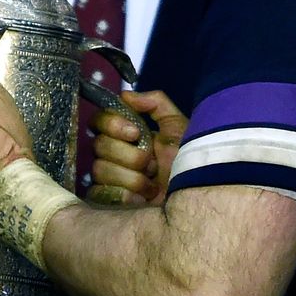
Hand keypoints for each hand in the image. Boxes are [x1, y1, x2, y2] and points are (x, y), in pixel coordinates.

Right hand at [85, 89, 185, 204]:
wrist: (198, 195)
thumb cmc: (191, 160)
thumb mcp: (179, 126)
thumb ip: (156, 103)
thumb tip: (125, 95)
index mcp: (127, 134)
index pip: (100, 120)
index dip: (113, 125)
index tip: (135, 133)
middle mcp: (115, 153)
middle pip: (99, 145)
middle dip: (130, 156)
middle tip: (153, 164)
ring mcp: (111, 178)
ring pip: (100, 169)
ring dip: (132, 178)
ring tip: (152, 184)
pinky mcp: (110, 200)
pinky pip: (98, 193)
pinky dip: (122, 195)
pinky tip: (141, 198)